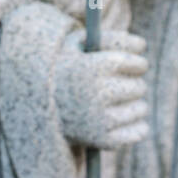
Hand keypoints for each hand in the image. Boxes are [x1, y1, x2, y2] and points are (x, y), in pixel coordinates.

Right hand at [52, 29, 149, 148]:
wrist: (36, 105)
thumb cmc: (63, 68)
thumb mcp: (77, 44)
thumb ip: (110, 38)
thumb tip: (141, 45)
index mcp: (94, 67)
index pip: (137, 64)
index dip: (138, 64)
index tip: (133, 66)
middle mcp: (99, 93)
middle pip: (139, 87)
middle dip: (133, 83)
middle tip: (121, 84)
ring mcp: (101, 119)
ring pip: (141, 109)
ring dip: (135, 104)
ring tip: (118, 102)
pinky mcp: (103, 139)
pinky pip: (138, 132)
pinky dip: (138, 126)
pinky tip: (125, 119)